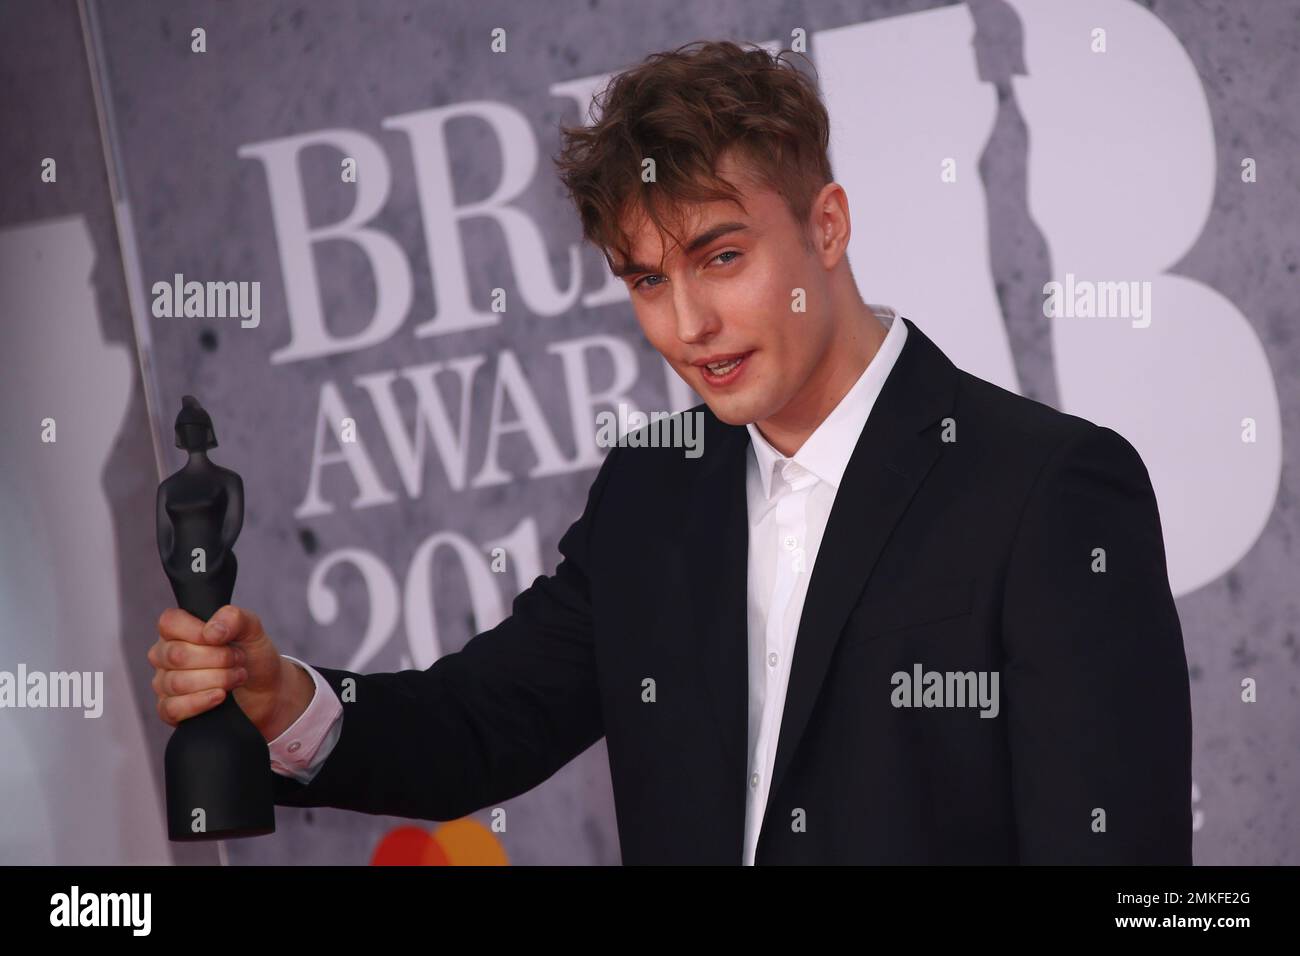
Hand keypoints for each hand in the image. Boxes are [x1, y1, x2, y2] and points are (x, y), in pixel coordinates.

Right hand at [149, 605, 297, 740]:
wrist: (266, 690)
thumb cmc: (252, 656)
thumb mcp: (252, 629)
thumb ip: (234, 618)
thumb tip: (211, 631)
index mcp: (178, 630)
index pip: (169, 623)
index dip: (197, 631)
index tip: (223, 639)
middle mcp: (165, 655)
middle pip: (176, 655)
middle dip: (217, 658)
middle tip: (238, 659)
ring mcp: (165, 684)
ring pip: (177, 683)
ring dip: (217, 680)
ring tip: (237, 676)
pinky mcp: (170, 710)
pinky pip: (172, 708)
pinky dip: (200, 702)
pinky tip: (220, 696)